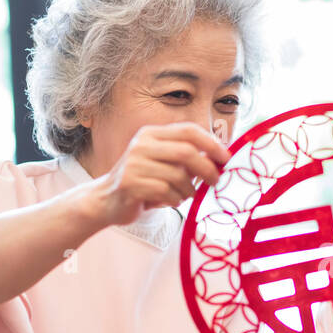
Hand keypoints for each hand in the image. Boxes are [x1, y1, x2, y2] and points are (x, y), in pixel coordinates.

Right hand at [92, 122, 228, 225]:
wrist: (106, 201)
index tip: (226, 158)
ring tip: (184, 195)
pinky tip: (171, 201)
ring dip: (189, 190)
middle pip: (187, 152)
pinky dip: (176, 200)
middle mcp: (142, 145)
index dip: (211, 143)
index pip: (188, 130)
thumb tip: (220, 159)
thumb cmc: (143, 182)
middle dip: (207, 168)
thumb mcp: (164, 165)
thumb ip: (187, 159)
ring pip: (178, 176)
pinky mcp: (130, 183)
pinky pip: (166, 192)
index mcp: (152, 134)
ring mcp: (134, 163)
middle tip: (216, 181)